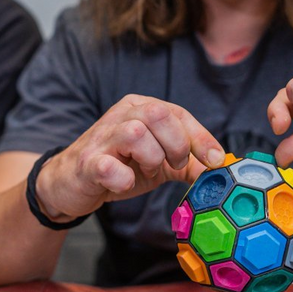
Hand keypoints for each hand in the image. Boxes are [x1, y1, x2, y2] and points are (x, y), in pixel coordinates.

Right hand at [36, 95, 224, 220]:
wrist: (69, 183)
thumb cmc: (117, 166)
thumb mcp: (158, 161)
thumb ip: (189, 163)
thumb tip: (222, 169)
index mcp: (140, 108)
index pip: (178, 113)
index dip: (201, 137)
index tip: (215, 160)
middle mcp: (121, 115)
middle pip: (159, 114)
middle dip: (176, 145)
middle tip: (174, 165)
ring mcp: (102, 138)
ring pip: (136, 133)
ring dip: (151, 158)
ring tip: (147, 171)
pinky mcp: (87, 163)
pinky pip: (109, 166)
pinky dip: (123, 178)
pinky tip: (124, 183)